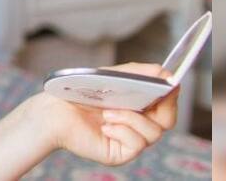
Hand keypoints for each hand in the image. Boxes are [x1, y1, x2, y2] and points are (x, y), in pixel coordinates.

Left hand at [32, 62, 179, 166]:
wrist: (54, 109)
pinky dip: (122, 130)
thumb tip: (166, 73)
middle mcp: (136, 124)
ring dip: (131, 117)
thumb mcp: (112, 76)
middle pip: (168, 121)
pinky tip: (105, 126)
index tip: (170, 84)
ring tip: (109, 112)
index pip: (166, 105)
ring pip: (154, 133)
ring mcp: (128, 140)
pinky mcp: (120, 153)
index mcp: (137, 105)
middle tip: (148, 97)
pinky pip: (137, 144)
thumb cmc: (79, 92)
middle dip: (162, 107)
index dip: (171, 95)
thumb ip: (139, 73)